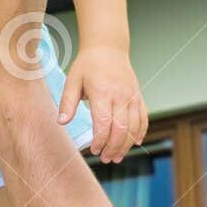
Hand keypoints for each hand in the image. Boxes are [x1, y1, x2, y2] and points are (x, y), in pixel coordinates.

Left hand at [59, 46, 147, 163]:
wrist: (108, 47)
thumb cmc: (88, 65)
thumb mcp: (72, 80)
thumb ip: (67, 102)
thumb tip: (62, 122)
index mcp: (103, 92)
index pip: (104, 123)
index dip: (100, 140)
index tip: (94, 150)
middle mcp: (121, 95)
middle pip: (122, 129)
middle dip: (113, 147)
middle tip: (105, 159)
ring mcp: (132, 96)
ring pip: (135, 126)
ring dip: (127, 144)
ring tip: (116, 156)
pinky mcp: (138, 96)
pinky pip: (144, 118)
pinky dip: (140, 132)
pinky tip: (134, 143)